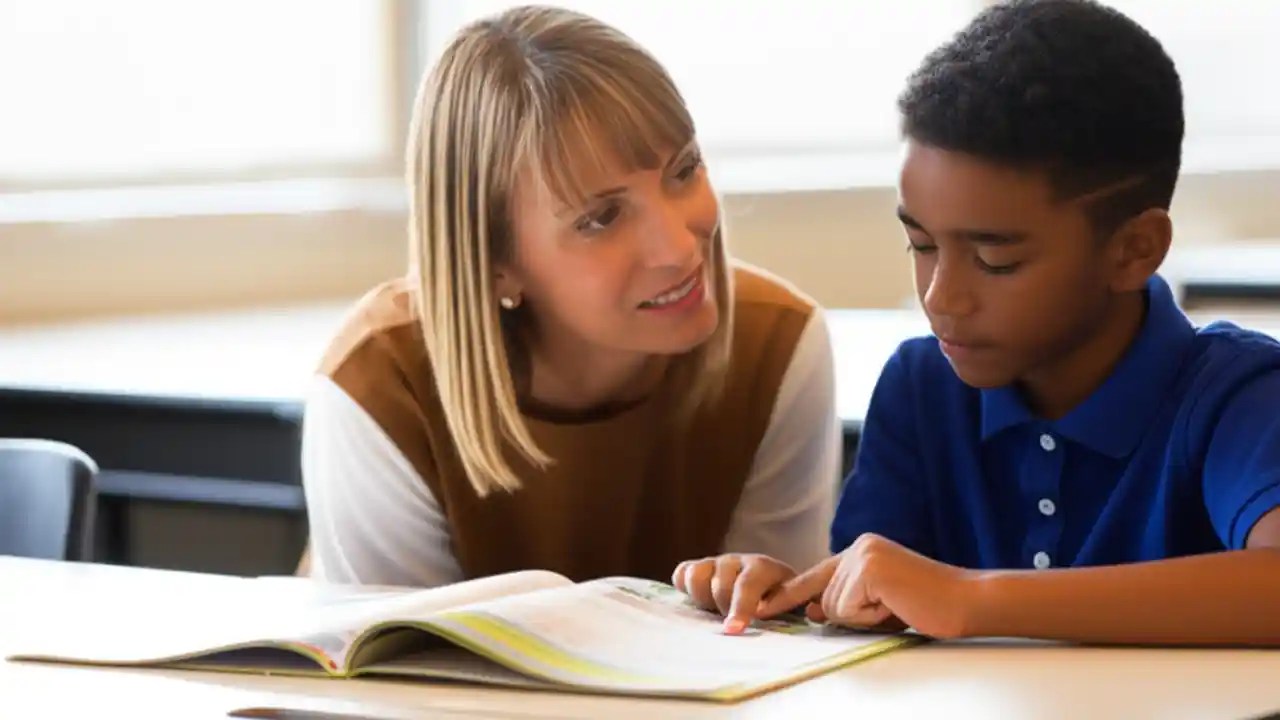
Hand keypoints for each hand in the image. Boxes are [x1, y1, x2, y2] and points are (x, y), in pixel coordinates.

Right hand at [672, 554, 797, 633]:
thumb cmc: (784, 601)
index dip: (741, 607)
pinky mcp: (698, 567)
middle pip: (719, 585)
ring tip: (714, 612)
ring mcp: (716, 563)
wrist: (768, 585)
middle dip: (722, 608)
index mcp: (763, 567)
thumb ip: (804, 603)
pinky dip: (685, 586)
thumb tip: (811, 611)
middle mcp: (737, 561)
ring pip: (697, 577)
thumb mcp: (797, 600)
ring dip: (702, 598)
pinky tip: (696, 600)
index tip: (734, 630)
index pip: (748, 584)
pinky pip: (682, 573)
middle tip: (731, 623)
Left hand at [759, 533, 975, 638]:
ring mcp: (863, 555)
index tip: (764, 607)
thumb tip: (814, 611)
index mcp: (860, 550)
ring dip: (864, 618)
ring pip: (834, 607)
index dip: (789, 595)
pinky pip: (847, 610)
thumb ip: (846, 602)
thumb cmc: (927, 606)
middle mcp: (858, 546)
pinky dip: (871, 617)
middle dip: (853, 616)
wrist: (965, 602)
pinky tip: (896, 605)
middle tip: (892, 608)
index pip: (816, 576)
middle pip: (824, 599)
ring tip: (896, 605)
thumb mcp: (878, 604)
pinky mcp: (869, 569)